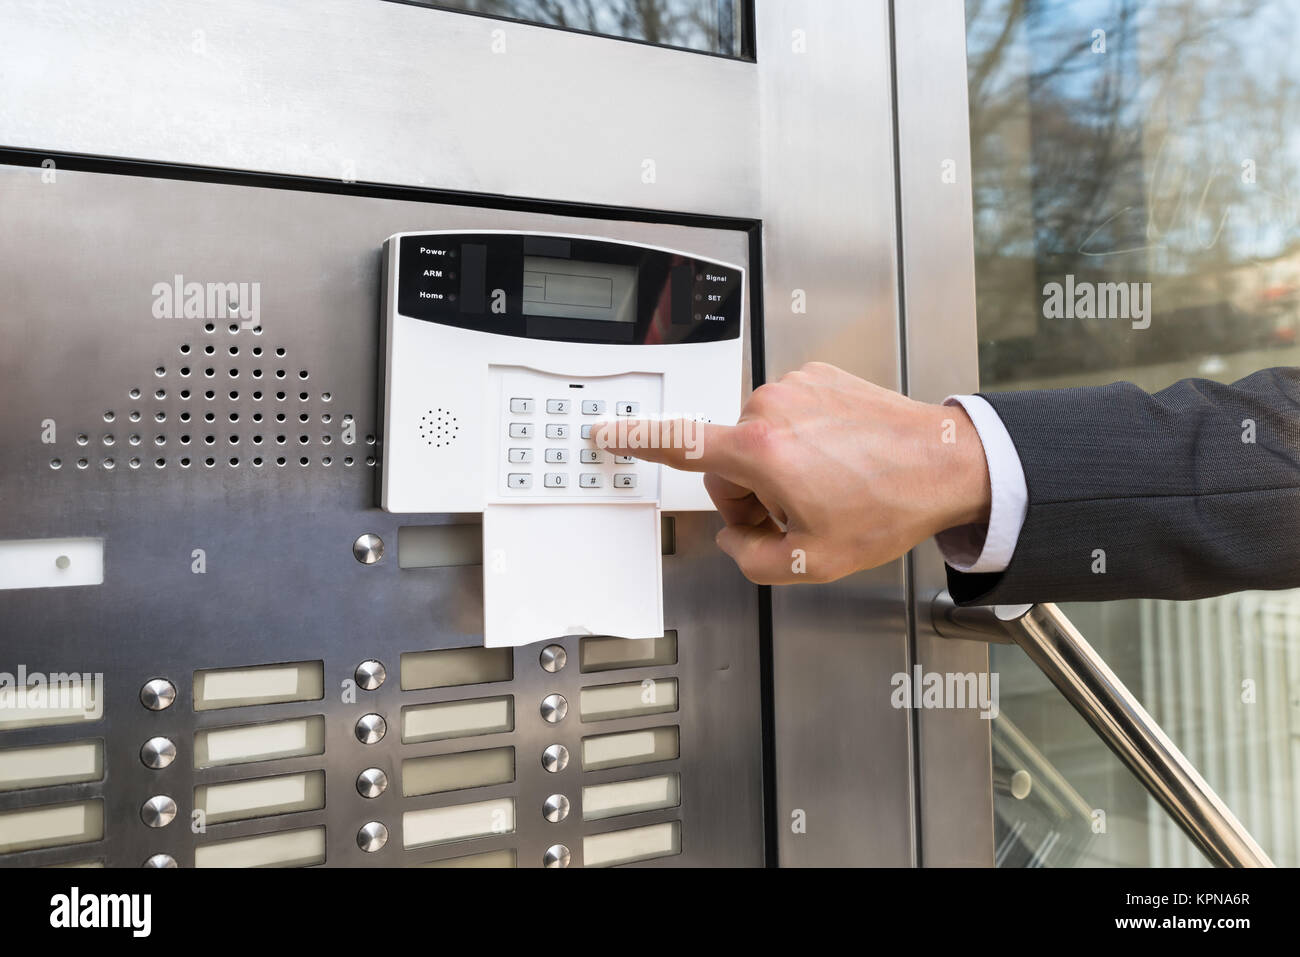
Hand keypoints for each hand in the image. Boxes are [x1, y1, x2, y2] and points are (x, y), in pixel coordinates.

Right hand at [591, 362, 990, 583]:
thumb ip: (750, 558)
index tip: (606, 431)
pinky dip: (805, 441)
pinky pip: (790, 415)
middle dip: (751, 492)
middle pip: (727, 460)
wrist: (947, 463)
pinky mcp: (820, 376)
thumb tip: (738, 538)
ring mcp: (798, 387)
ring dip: (780, 467)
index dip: (635, 440)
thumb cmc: (889, 506)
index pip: (678, 443)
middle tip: (798, 514)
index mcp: (760, 451)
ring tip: (829, 487)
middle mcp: (772, 408)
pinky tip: (840, 462)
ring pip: (760, 438)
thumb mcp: (812, 561)